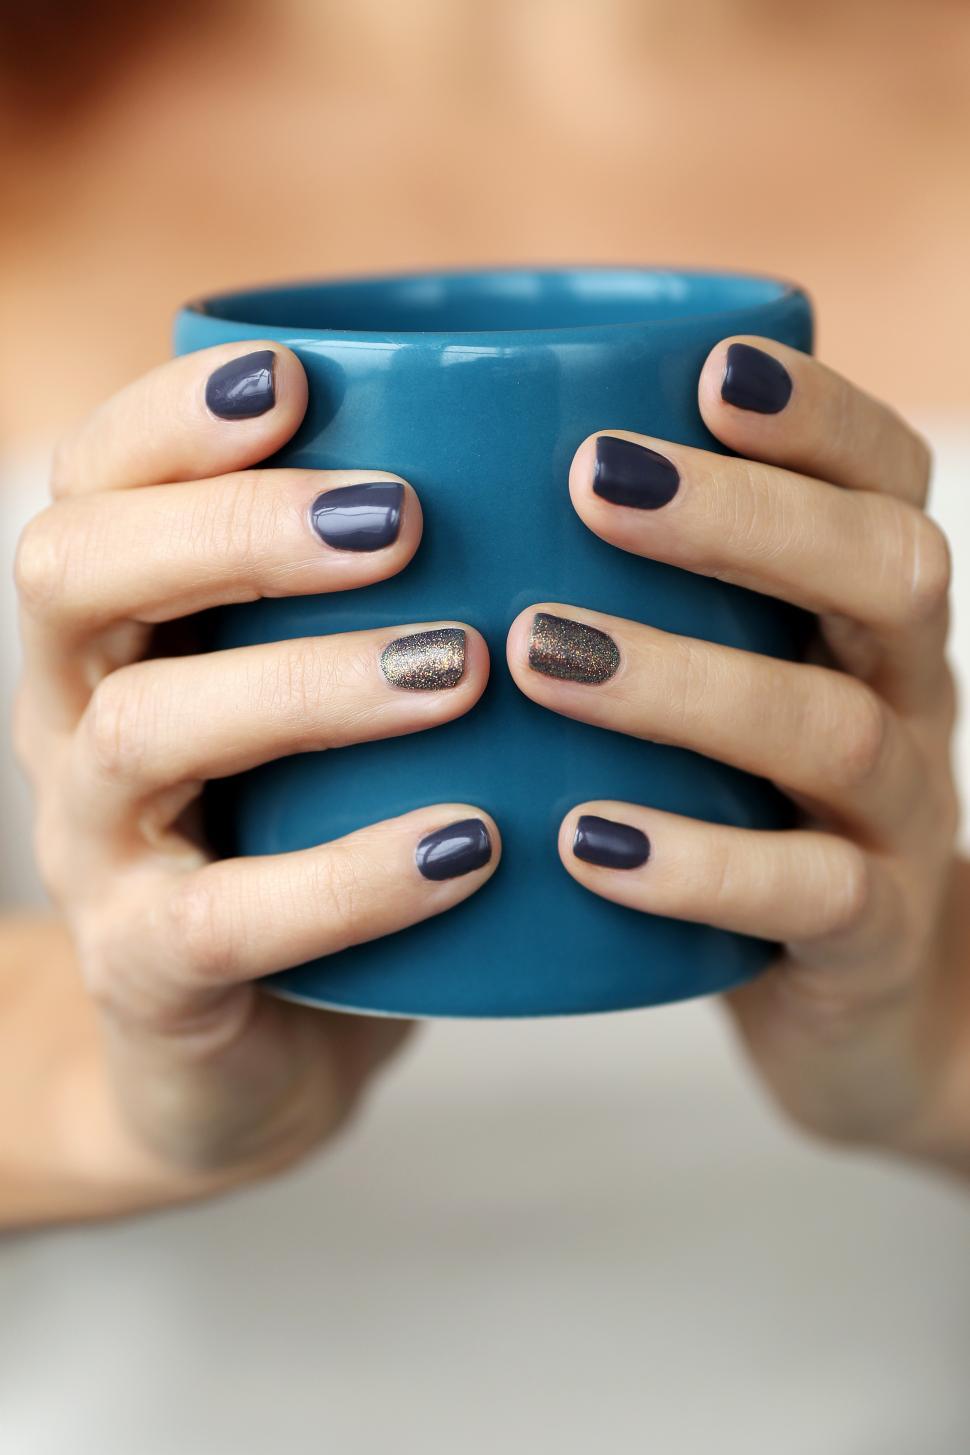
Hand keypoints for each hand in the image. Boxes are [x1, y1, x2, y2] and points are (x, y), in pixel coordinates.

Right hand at [13, 344, 497, 1204]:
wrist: (257, 1050)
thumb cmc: (323, 834)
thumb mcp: (338, 704)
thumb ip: (395, 600)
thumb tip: (581, 472)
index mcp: (115, 626)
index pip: (94, 481)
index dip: (173, 418)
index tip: (298, 378)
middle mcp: (74, 717)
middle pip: (74, 575)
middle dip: (233, 528)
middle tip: (400, 519)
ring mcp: (96, 851)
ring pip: (143, 733)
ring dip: (307, 683)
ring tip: (460, 666)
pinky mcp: (147, 975)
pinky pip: (223, 920)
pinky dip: (352, 876)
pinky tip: (472, 841)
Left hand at [508, 336, 969, 1171]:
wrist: (856, 994)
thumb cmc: (739, 796)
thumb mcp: (722, 673)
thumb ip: (642, 586)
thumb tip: (453, 464)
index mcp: (870, 609)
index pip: (885, 478)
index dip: (817, 414)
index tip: (706, 369)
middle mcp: (907, 690)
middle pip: (886, 571)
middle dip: (746, 516)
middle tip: (597, 483)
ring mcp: (902, 816)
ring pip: (834, 729)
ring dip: (685, 682)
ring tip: (540, 651)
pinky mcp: (869, 935)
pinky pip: (809, 892)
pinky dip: (699, 863)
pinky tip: (586, 841)